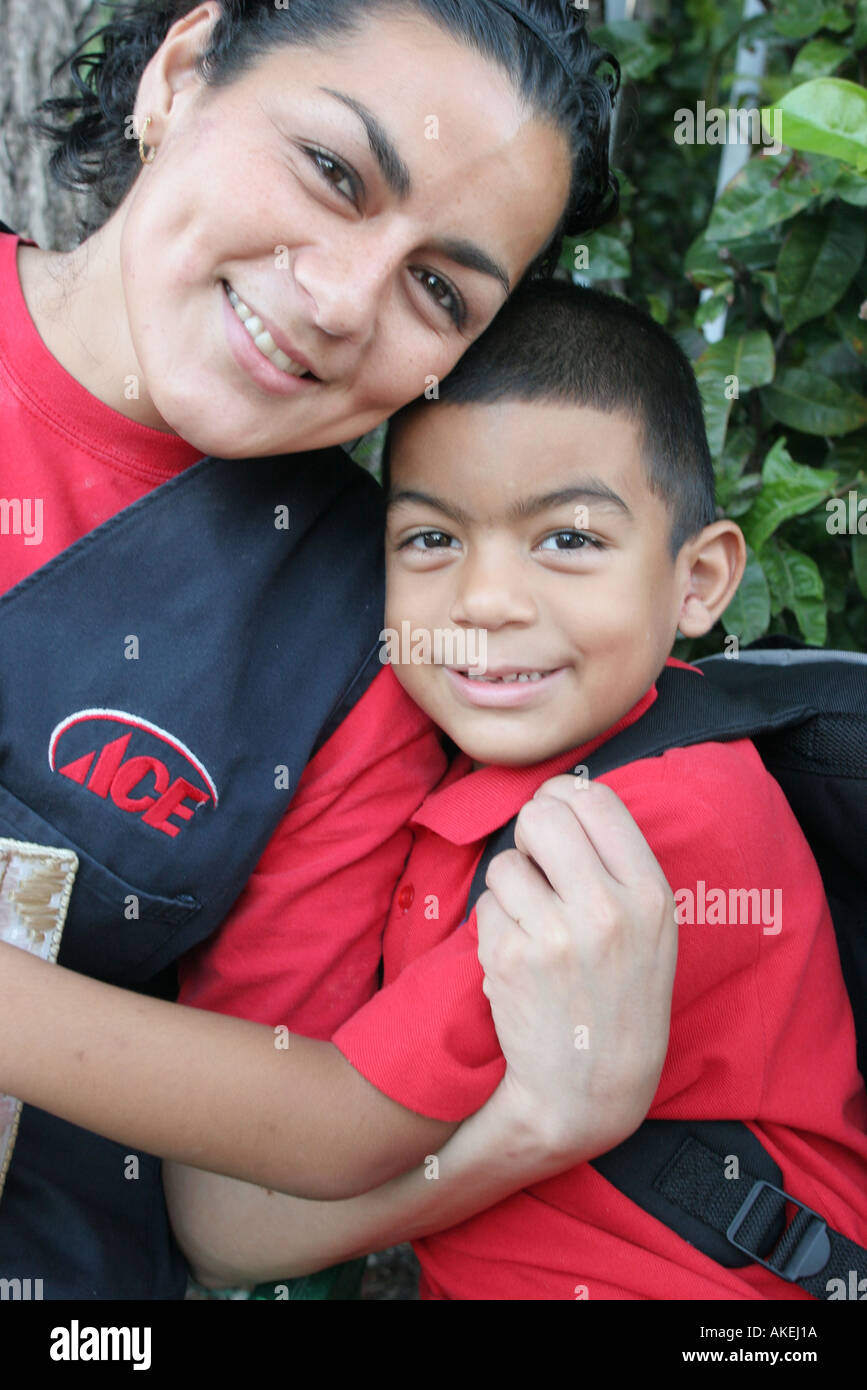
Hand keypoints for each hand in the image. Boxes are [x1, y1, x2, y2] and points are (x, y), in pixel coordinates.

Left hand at [476, 776, 675, 1163]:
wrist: (591, 1087)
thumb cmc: (621, 994)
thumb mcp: (652, 927)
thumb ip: (617, 860)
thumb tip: (564, 790)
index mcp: (650, 895)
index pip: (595, 799)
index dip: (565, 799)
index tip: (558, 820)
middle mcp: (606, 910)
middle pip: (542, 815)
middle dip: (531, 833)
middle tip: (538, 864)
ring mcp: (553, 935)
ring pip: (505, 861)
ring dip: (511, 885)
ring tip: (535, 924)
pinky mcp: (506, 959)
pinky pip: (486, 903)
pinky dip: (495, 922)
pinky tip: (519, 955)